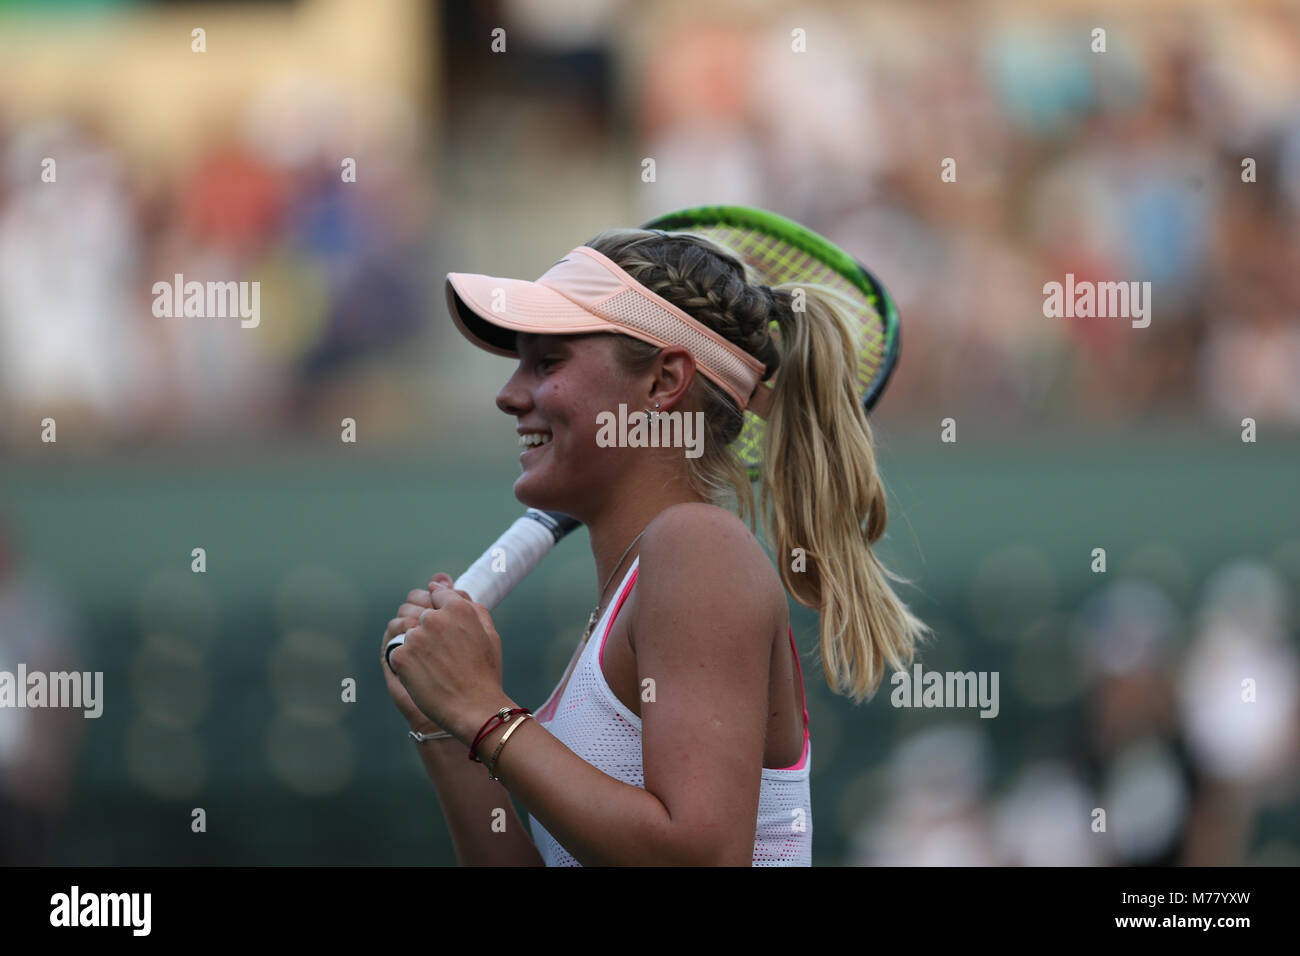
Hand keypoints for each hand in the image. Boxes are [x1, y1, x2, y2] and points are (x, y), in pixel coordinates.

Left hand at [386, 574, 507, 743]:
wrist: (475, 708)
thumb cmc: (485, 672)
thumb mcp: (488, 633)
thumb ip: (467, 602)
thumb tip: (441, 582)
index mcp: (457, 607)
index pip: (435, 594)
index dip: (436, 608)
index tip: (439, 625)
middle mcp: (434, 618)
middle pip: (414, 610)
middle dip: (421, 626)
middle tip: (435, 651)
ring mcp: (416, 637)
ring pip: (403, 631)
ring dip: (413, 645)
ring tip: (430, 665)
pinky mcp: (402, 656)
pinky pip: (396, 652)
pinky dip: (405, 664)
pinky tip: (422, 676)